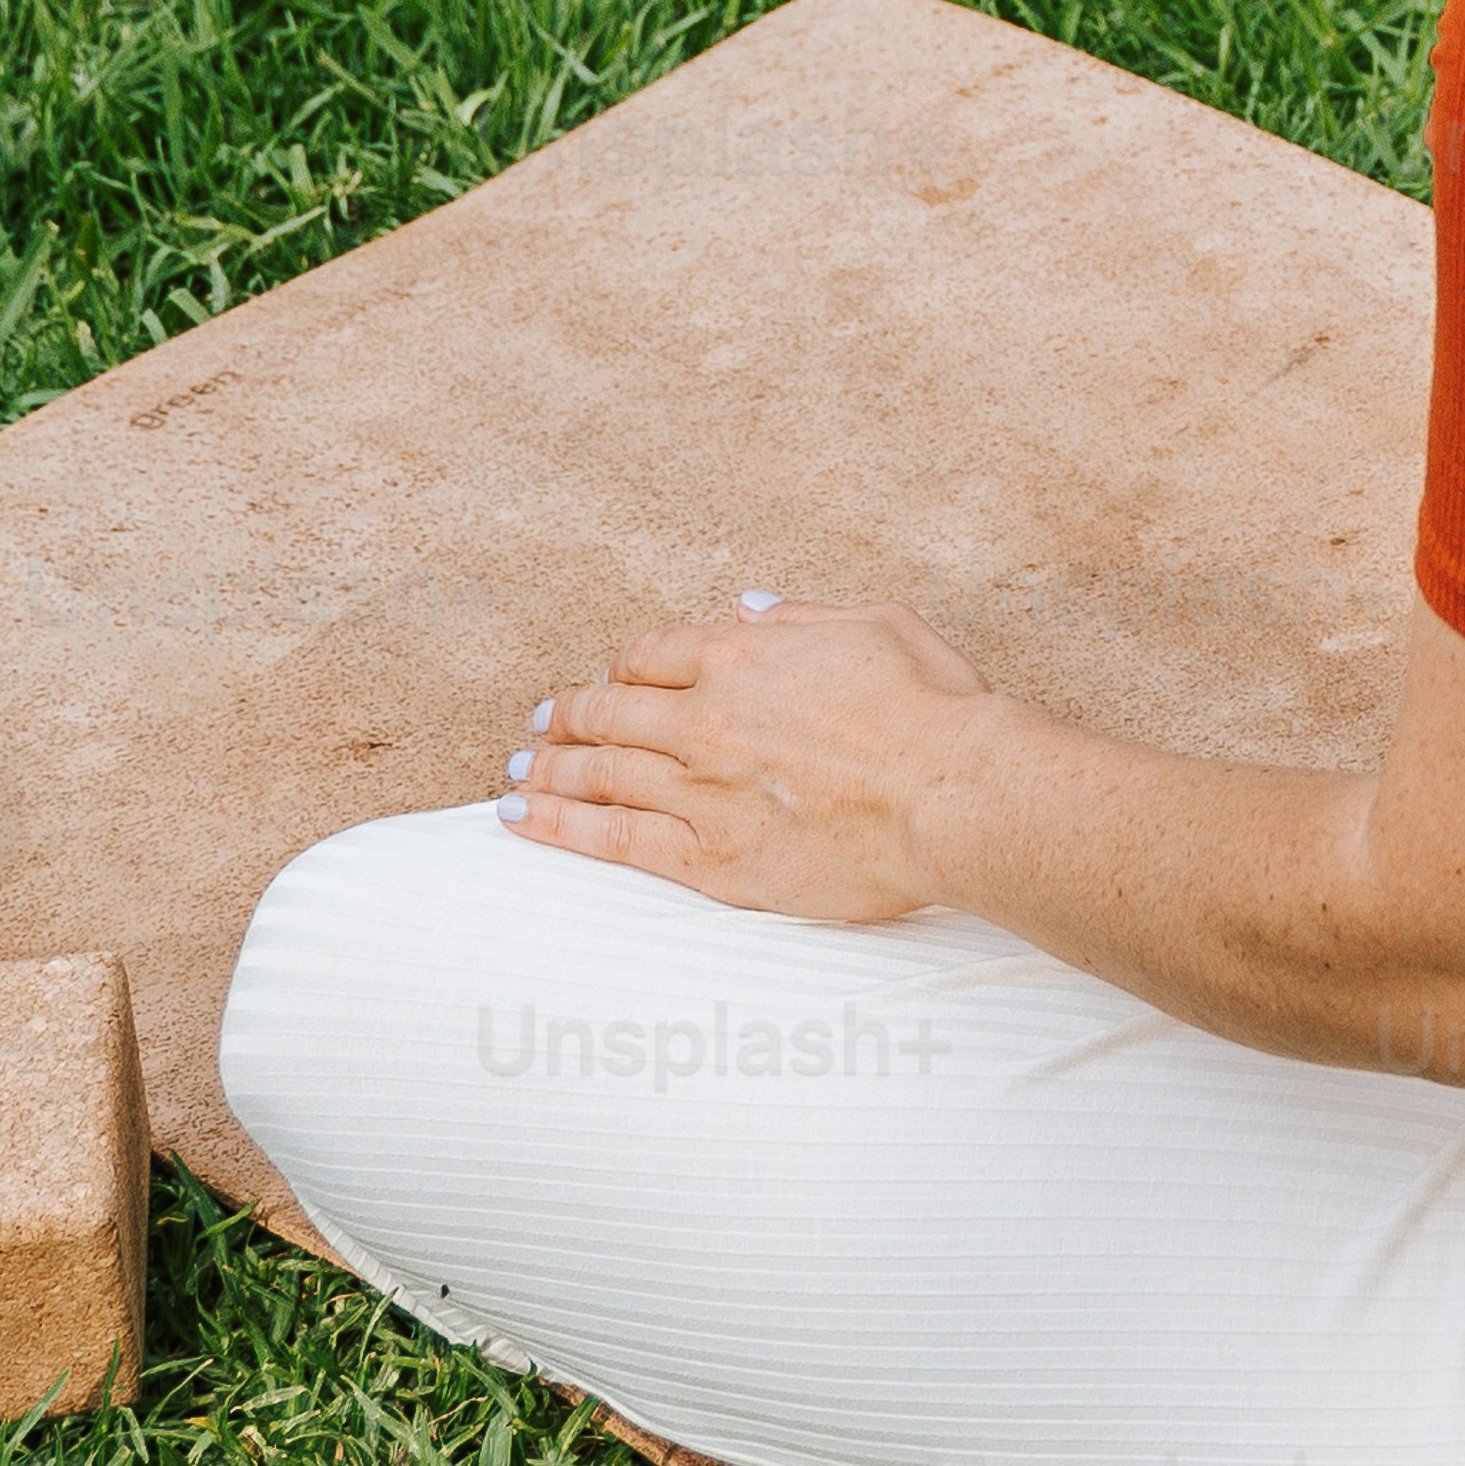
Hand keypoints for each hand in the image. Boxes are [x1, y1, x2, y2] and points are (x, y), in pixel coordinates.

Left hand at [503, 593, 996, 926]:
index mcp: (744, 656)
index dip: (622, 668)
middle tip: (540, 727)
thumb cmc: (932, 710)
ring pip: (599, 774)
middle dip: (568, 717)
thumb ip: (801, 617)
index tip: (607, 680)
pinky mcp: (708, 857)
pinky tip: (521, 818)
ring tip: (516, 772)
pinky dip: (558, 827)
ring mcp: (701, 790)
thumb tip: (750, 608)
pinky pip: (612, 840)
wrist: (949, 795)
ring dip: (548, 769)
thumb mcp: (876, 625)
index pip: (653, 655)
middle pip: (609, 712)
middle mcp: (707, 718)